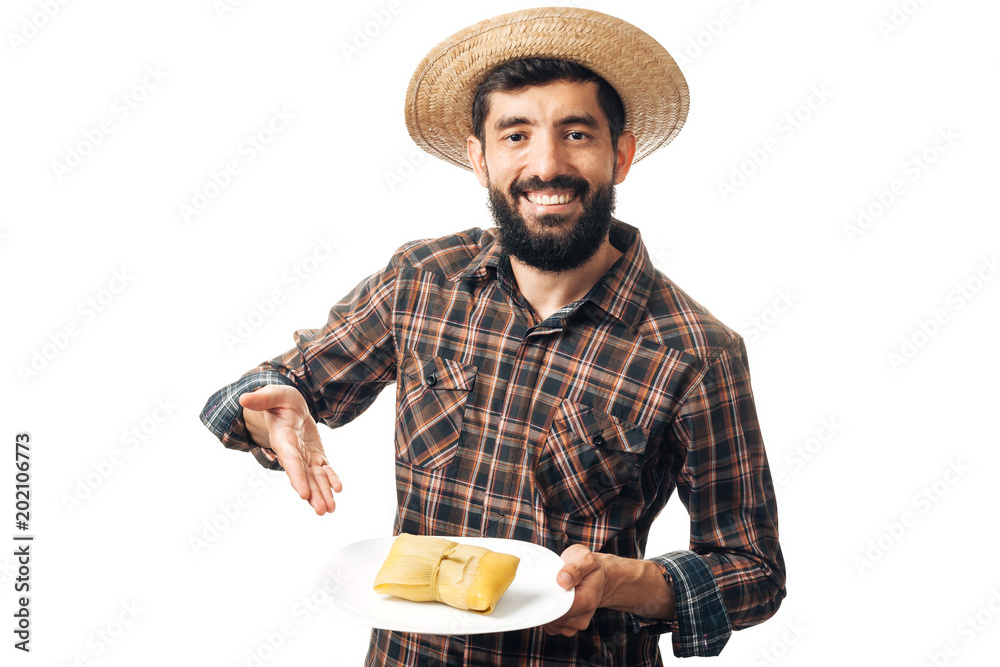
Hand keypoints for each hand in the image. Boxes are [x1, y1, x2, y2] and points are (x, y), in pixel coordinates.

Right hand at [239, 385, 341, 515]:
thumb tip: (244, 399)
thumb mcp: (274, 394)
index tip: (303, 494)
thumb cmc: (279, 400)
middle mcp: (293, 452)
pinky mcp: (315, 456)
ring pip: (315, 477)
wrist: (287, 406)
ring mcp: (305, 456)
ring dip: (323, 493)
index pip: (290, 460)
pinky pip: (324, 470)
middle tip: (322, 510)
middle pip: (303, 476)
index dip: (297, 476)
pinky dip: (330, 479)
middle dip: (313, 493)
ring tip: (330, 509)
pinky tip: (338, 489)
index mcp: (282, 439)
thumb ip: (262, 398)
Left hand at [542, 545, 606, 635]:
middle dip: (546, 604)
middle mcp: (585, 614)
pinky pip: (553, 629)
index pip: (562, 608)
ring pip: (553, 625)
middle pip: (556, 618)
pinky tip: (552, 603)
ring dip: (547, 611)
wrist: (596, 576)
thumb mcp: (584, 558)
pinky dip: (548, 618)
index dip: (550, 599)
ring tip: (552, 593)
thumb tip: (562, 580)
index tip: (545, 587)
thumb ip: (574, 568)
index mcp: (587, 598)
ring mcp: (578, 622)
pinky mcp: (571, 626)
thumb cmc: (587, 566)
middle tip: (547, 586)